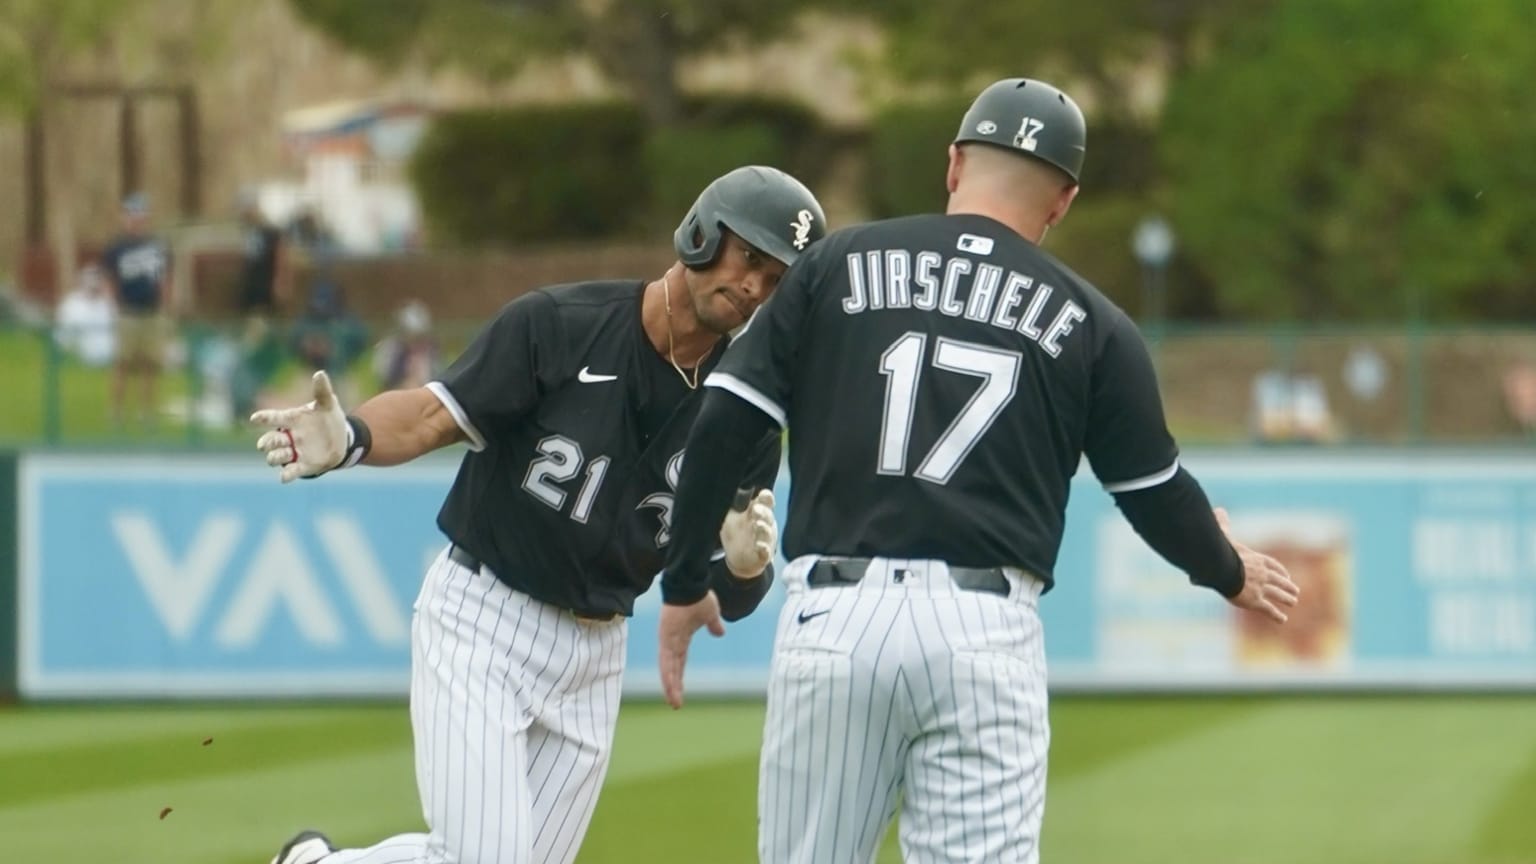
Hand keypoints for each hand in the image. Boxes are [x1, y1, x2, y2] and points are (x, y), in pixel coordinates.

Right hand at [251, 370, 347, 482]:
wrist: (342, 438)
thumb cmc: (329, 418)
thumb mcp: (328, 403)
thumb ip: (322, 390)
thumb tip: (320, 373)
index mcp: (292, 419)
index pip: (274, 418)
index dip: (264, 418)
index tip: (255, 419)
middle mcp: (289, 436)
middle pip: (271, 440)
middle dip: (266, 442)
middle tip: (264, 444)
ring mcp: (294, 452)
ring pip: (277, 456)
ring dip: (275, 457)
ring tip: (278, 456)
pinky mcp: (303, 466)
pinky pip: (291, 471)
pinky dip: (286, 475)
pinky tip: (284, 477)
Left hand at [658, 591, 724, 708]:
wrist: (691, 584)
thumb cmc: (699, 596)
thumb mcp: (710, 614)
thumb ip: (713, 625)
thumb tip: (720, 633)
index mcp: (680, 638)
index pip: (679, 662)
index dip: (678, 676)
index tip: (680, 690)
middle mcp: (671, 642)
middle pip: (672, 669)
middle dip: (674, 686)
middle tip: (676, 704)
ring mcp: (667, 640)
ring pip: (668, 669)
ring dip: (670, 686)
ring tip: (674, 703)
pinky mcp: (666, 638)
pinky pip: (667, 661)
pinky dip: (668, 675)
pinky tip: (670, 687)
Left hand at [720, 489, 776, 577]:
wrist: (739, 560)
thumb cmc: (737, 533)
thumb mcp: (730, 517)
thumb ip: (731, 505)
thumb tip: (721, 488)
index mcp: (758, 513)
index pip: (766, 502)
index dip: (766, 497)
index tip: (763, 494)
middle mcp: (765, 525)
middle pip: (768, 515)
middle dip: (763, 511)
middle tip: (755, 509)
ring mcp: (765, 540)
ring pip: (768, 532)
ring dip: (763, 528)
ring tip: (757, 524)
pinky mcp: (763, 555)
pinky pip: (766, 551)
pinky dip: (763, 548)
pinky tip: (759, 545)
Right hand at [1215, 507, 1301, 623]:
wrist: (1222, 568)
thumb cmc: (1222, 552)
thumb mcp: (1224, 538)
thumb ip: (1223, 526)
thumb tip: (1218, 510)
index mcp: (1256, 560)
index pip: (1272, 565)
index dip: (1280, 571)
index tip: (1287, 575)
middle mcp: (1262, 574)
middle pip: (1279, 580)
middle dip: (1288, 586)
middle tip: (1296, 591)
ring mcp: (1260, 588)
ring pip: (1278, 594)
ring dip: (1287, 598)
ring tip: (1293, 602)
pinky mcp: (1255, 601)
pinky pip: (1268, 609)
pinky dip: (1276, 614)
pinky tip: (1282, 619)